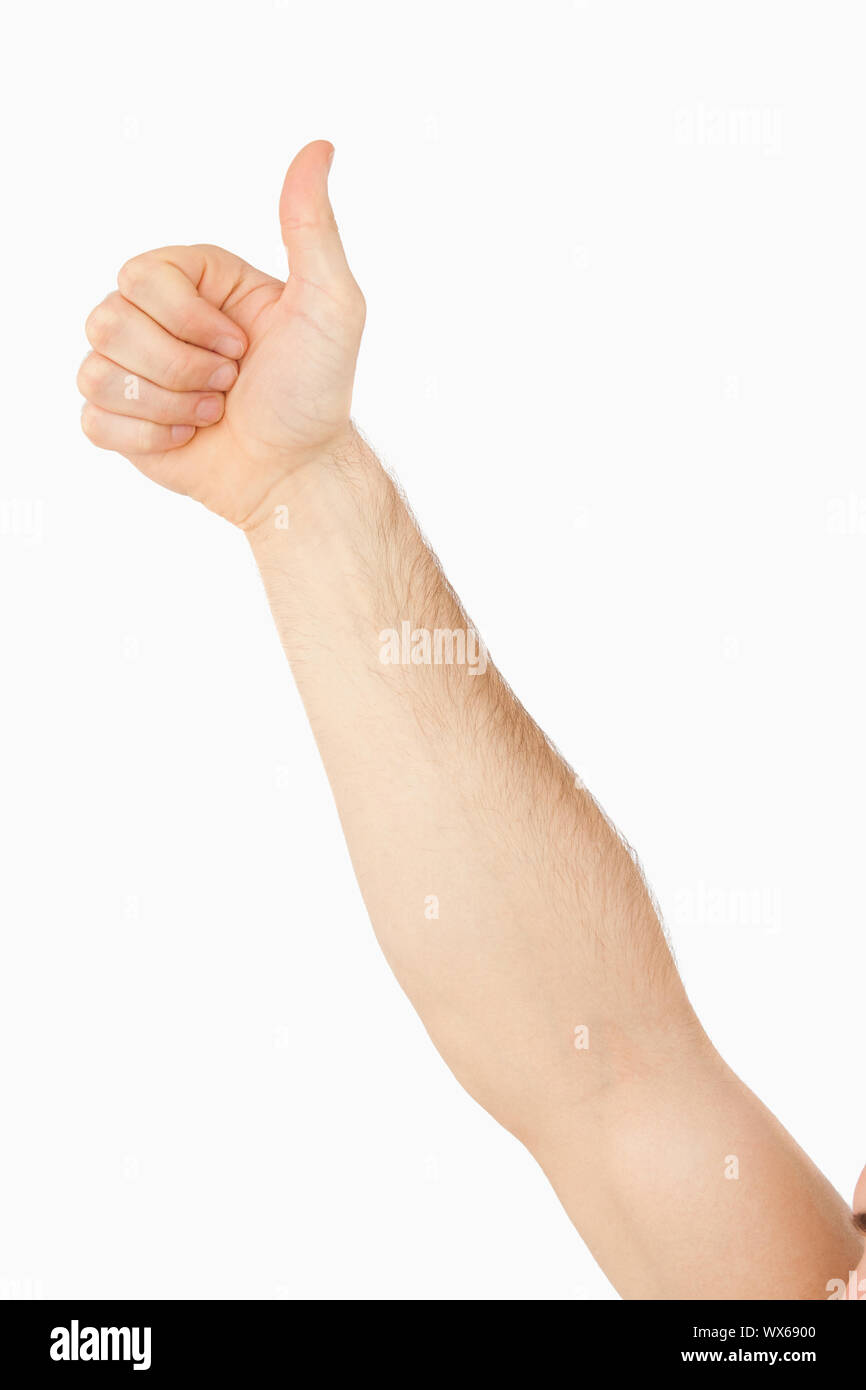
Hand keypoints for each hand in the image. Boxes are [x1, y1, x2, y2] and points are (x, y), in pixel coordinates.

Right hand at [78, 140, 364, 528]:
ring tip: (213, 413)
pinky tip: (188, 439)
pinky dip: (149, 439)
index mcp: (193, 281)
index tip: (241, 346)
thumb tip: (318, 147)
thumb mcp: (329, 303)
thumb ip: (312, 225)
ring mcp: (134, 369)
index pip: (140, 275)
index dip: (188, 320)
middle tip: (228, 384)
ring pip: (97, 371)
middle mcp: (156, 317)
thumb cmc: (316, 391)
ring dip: (168, 405)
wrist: (298, 471)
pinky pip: (94, 418)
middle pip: (108, 320)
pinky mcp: (120, 420)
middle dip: (179, 366)